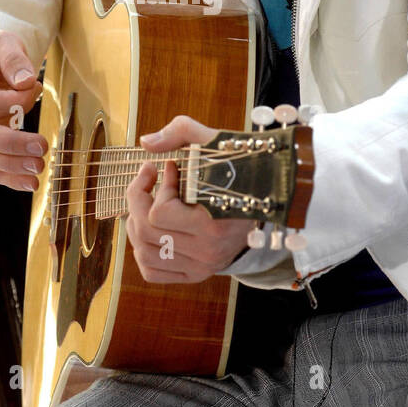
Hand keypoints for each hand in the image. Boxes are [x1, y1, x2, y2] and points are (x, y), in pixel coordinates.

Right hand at [0, 32, 46, 190]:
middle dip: (13, 144)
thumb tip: (27, 82)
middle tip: (42, 146)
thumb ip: (13, 59)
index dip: (16, 101)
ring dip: (13, 165)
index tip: (35, 88)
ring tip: (40, 167)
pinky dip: (10, 178)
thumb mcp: (1, 43)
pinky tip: (30, 184)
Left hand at [125, 115, 251, 283]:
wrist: (270, 199)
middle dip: (139, 199)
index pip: (159, 213)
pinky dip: (143, 252)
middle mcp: (207, 251)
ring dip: (137, 224)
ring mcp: (201, 266)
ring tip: (149, 204)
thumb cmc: (239, 168)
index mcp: (213, 225)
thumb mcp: (216, 142)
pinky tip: (152, 230)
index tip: (168, 167)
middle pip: (146, 231)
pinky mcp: (195, 274)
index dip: (157, 185)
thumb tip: (146, 143)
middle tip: (149, 179)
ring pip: (143, 252)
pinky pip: (151, 272)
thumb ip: (181, 132)